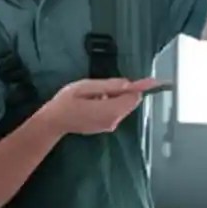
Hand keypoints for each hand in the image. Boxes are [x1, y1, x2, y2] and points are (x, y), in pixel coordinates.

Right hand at [45, 77, 165, 135]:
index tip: (153, 80)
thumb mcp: (83, 87)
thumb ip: (106, 85)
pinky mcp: (106, 127)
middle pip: (130, 103)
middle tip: (104, 86)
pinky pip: (115, 112)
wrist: (53, 122)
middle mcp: (113, 120)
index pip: (133, 98)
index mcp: (109, 110)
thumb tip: (126, 84)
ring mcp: (109, 125)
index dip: (139, 87)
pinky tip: (92, 102)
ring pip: (123, 107)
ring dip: (114, 97)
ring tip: (93, 95)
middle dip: (123, 92)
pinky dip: (110, 104)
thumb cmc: (65, 102)